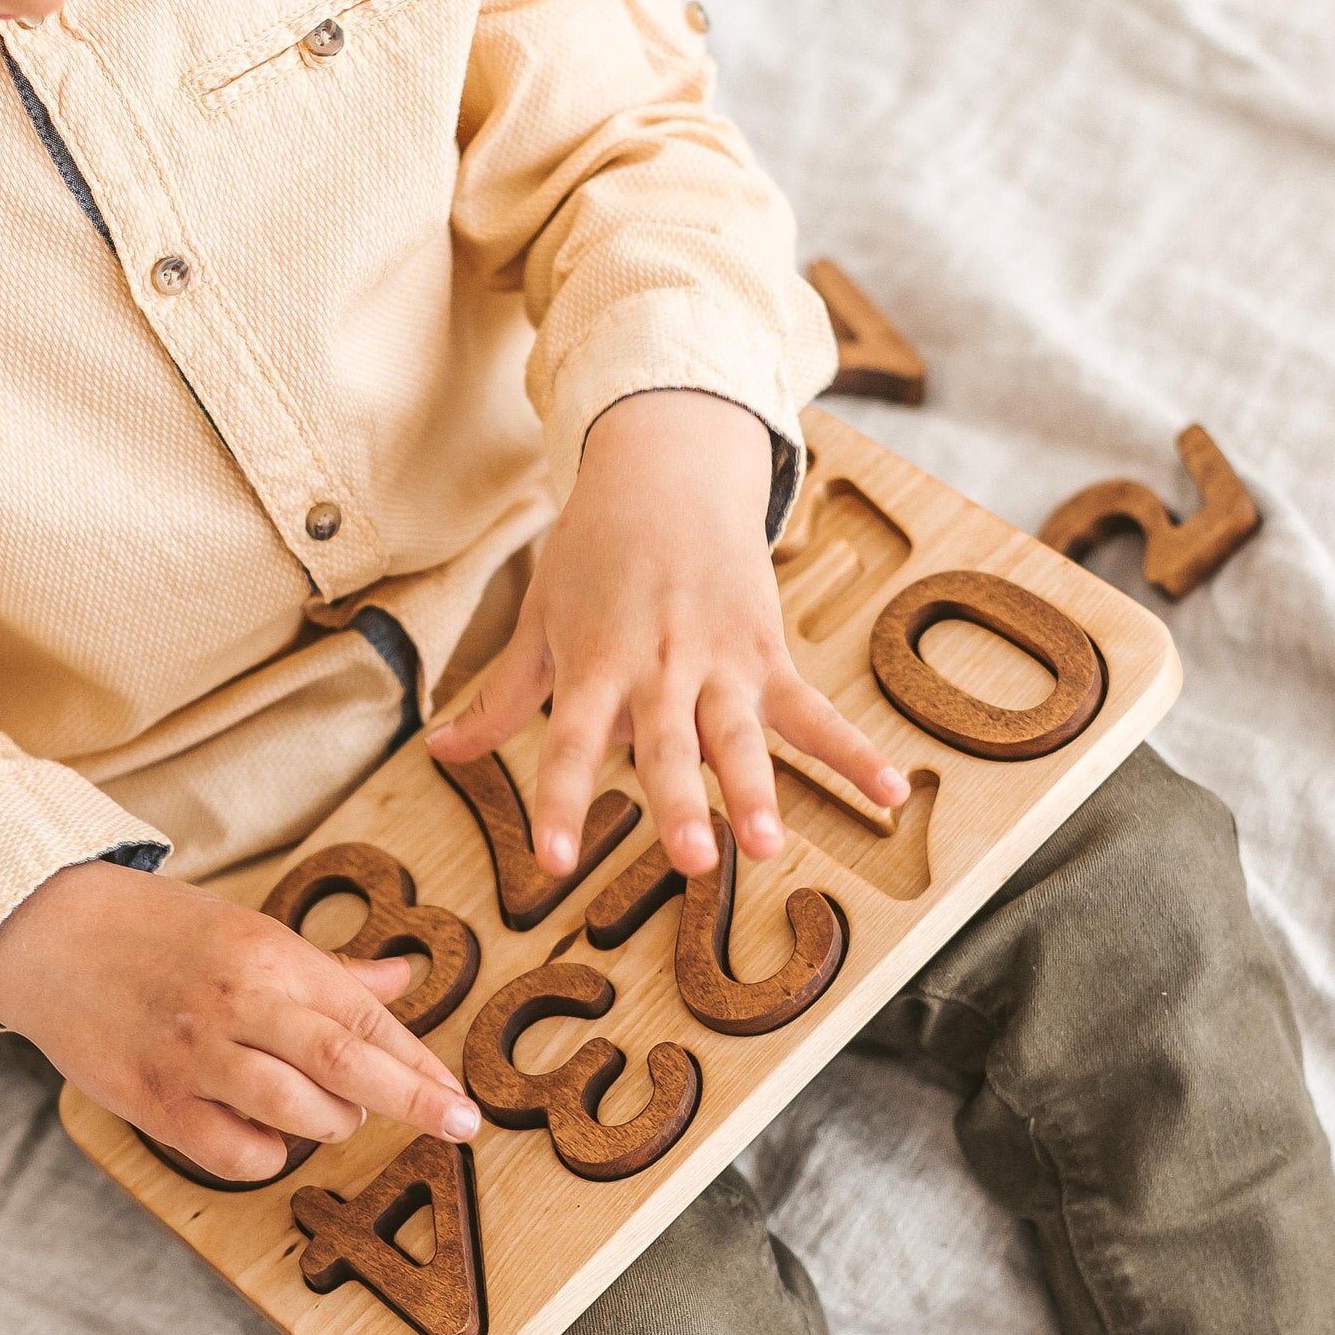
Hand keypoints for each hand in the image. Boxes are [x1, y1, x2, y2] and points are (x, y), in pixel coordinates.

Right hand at [0, 859, 480, 1182]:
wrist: (49, 931)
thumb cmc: (160, 931)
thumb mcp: (251, 930)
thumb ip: (330, 970)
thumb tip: (404, 981)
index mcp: (271, 956)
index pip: (366, 1018)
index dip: (421, 1064)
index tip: (461, 1099)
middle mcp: (239, 1004)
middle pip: (347, 1065)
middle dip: (414, 1100)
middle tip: (460, 1125)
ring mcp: (196, 1057)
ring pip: (298, 1113)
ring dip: (331, 1122)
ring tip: (330, 1112)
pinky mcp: (155, 1101)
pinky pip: (235, 1153)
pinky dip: (265, 1153)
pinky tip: (263, 1131)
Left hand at [427, 389, 907, 877]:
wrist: (666, 473)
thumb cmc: (593, 553)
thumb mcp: (540, 619)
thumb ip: (503, 696)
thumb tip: (441, 754)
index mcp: (595, 665)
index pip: (568, 745)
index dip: (560, 803)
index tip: (553, 861)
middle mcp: (659, 670)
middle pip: (669, 747)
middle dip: (682, 803)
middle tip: (693, 860)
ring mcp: (720, 664)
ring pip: (741, 736)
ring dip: (760, 789)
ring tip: (773, 845)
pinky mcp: (767, 655)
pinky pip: (815, 712)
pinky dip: (855, 752)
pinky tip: (893, 793)